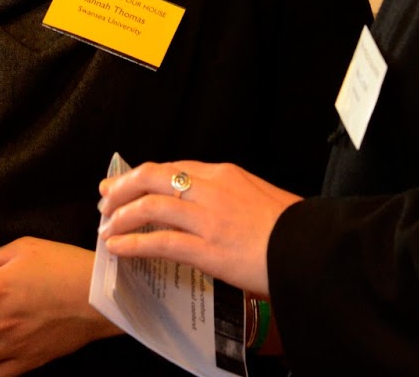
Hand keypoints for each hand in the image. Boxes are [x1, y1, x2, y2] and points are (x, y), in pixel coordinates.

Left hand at [96, 160, 300, 297]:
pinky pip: (159, 241)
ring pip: (150, 205)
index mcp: (224, 174)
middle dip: (123, 187)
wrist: (314, 250)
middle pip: (153, 176)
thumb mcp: (260, 198)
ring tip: (106, 227)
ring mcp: (207, 218)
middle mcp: (211, 188)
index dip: (143, 175)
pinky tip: (117, 248)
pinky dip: (132, 242)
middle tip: (105, 199)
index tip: (125, 183)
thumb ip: (232, 197)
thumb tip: (214, 208)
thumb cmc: (294, 230)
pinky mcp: (206, 248)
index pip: (172, 167)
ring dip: (121, 216)